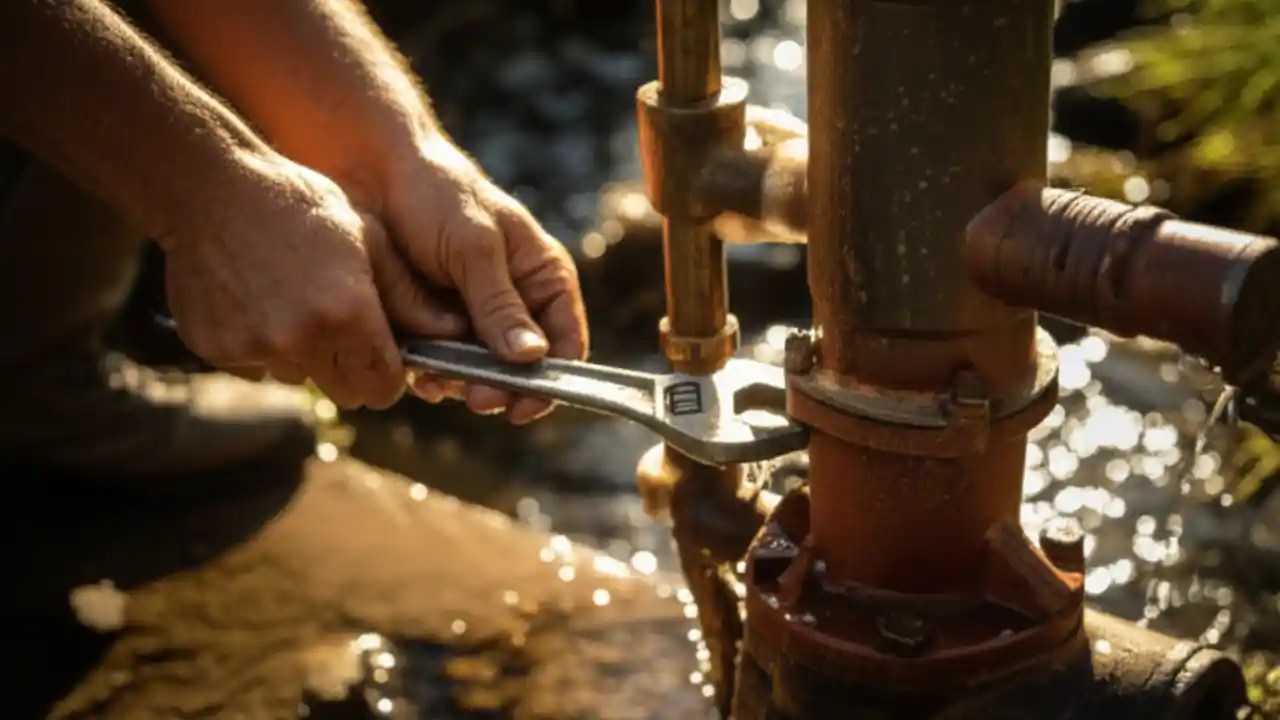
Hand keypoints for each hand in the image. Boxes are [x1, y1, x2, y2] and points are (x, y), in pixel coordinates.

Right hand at [160, 152, 405, 409]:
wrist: (210, 189)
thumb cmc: (300, 205)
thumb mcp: (366, 237)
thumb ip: (408, 294)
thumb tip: (452, 332)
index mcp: (347, 313)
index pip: (384, 386)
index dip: (389, 375)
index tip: (386, 360)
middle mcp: (301, 340)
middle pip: (346, 393)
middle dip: (352, 370)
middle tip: (343, 329)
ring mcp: (256, 348)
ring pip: (300, 379)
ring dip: (305, 356)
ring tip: (296, 303)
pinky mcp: (219, 350)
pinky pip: (257, 368)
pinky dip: (262, 347)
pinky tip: (259, 303)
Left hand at [341, 135, 588, 424]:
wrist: (372, 173)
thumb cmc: (436, 195)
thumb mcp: (473, 247)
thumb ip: (500, 305)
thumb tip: (534, 359)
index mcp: (543, 278)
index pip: (566, 342)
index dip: (552, 379)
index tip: (525, 405)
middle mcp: (515, 303)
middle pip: (523, 368)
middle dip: (501, 387)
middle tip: (476, 399)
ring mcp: (474, 317)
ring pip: (481, 372)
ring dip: (462, 383)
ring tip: (436, 380)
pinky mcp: (436, 325)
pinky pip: (443, 365)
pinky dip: (433, 373)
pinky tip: (418, 372)